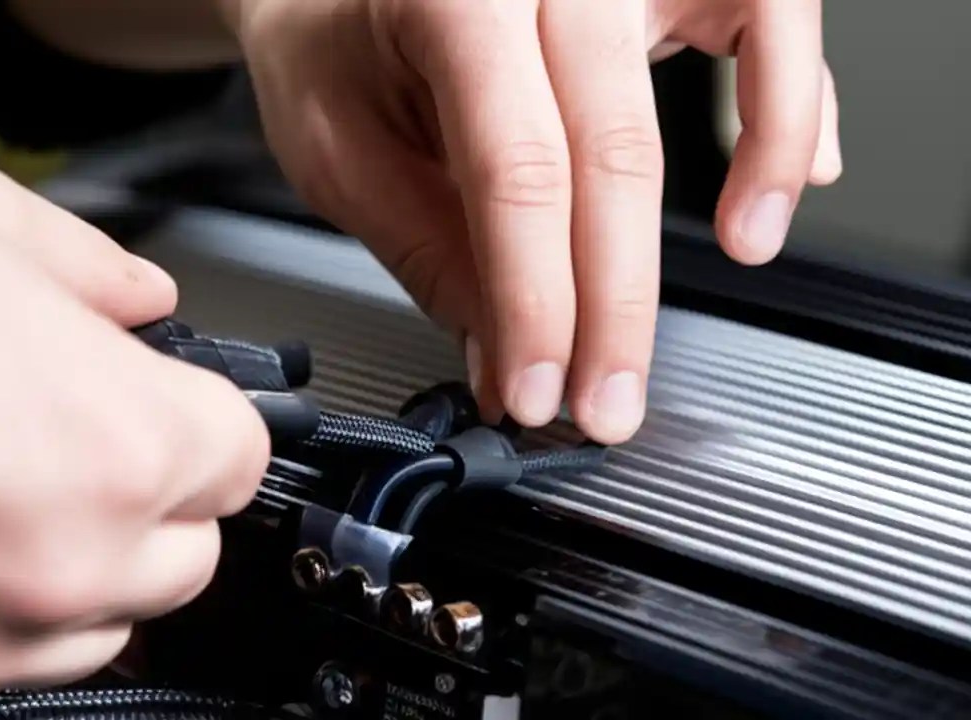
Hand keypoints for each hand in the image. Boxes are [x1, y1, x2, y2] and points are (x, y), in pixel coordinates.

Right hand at [0, 127, 267, 719]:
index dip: (201, 408)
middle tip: (70, 423)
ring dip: (79, 558)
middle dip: (152, 486)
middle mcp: (59, 565)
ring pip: (100, 622)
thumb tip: (137, 303)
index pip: (240, 453)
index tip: (160, 390)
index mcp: (113, 440)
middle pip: (185, 550)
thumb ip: (80, 265)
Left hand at [224, 0, 840, 442]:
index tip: (537, 389)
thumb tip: (505, 354)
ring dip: (761, 156)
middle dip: (617, 298)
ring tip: (747, 252)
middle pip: (617, 142)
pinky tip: (785, 173)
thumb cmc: (327, 43)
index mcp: (453, 0)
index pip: (518, 170)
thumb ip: (430, 251)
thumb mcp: (339, 151)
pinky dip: (791, 96)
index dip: (537, 300)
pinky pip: (771, 12)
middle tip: (608, 399)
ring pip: (739, 40)